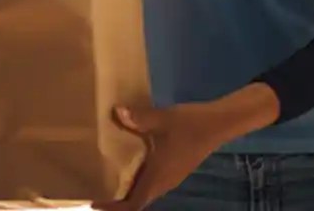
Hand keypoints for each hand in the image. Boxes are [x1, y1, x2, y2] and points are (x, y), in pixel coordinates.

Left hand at [92, 104, 223, 210]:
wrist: (219, 122)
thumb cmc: (191, 124)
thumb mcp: (163, 119)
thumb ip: (139, 118)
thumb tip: (116, 112)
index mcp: (158, 177)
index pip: (134, 204)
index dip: (114, 208)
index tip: (94, 202)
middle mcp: (163, 182)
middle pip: (136, 201)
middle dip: (116, 201)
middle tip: (94, 189)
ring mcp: (170, 177)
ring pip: (144, 192)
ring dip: (126, 191)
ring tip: (105, 178)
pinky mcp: (173, 169)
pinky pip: (149, 182)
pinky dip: (135, 180)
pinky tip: (126, 164)